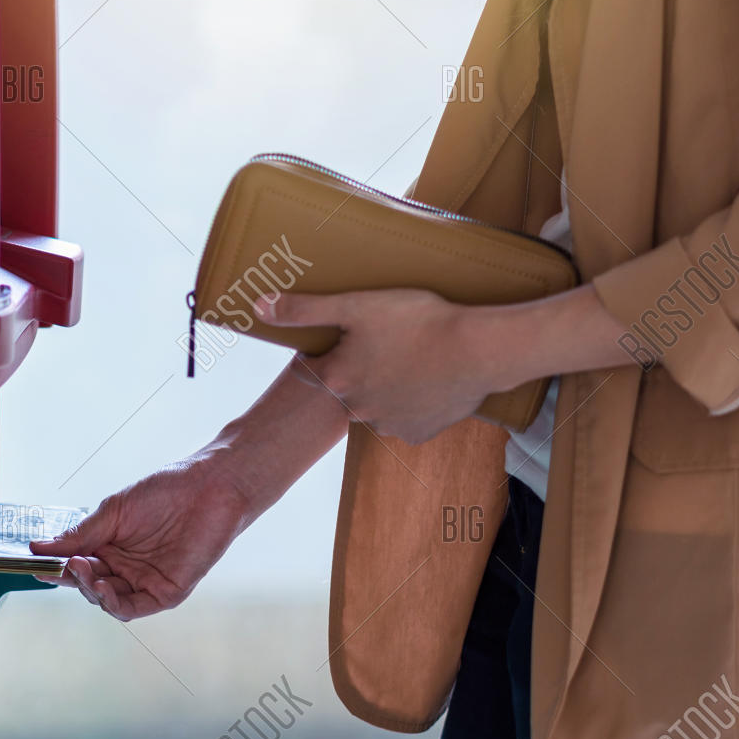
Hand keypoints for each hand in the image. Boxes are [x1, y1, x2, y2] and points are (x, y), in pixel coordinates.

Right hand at [29, 456, 252, 620]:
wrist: (209, 487)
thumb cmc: (165, 491)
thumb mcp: (113, 511)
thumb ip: (80, 534)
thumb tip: (39, 547)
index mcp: (110, 547)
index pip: (76, 564)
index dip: (56, 567)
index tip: (35, 564)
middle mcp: (125, 568)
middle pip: (89, 585)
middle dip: (73, 577)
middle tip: (66, 563)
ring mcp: (145, 582)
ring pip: (108, 600)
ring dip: (91, 590)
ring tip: (82, 570)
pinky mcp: (166, 592)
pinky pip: (134, 607)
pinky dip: (114, 603)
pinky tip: (102, 587)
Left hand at [257, 288, 501, 443]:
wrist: (480, 350)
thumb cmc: (418, 321)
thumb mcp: (357, 305)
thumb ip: (305, 309)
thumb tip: (258, 305)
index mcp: (338, 379)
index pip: (314, 367)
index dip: (328, 348)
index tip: (348, 334)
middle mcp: (357, 410)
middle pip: (347, 386)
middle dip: (360, 367)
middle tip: (387, 340)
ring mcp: (389, 426)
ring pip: (377, 403)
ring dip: (386, 386)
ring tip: (411, 356)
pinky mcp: (420, 433)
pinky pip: (407, 417)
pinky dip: (413, 401)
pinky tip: (428, 378)